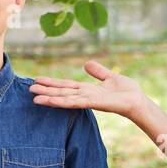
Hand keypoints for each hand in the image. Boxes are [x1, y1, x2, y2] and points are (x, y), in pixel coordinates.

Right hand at [30, 60, 146, 118]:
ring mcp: (88, 100)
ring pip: (65, 98)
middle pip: (62, 92)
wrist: (138, 101)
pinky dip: (62, 101)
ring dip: (50, 98)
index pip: (66, 85)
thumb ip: (98, 72)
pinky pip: (75, 102)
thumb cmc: (127, 92)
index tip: (37, 80)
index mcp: (87, 90)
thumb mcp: (110, 77)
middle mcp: (85, 95)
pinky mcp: (93, 103)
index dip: (52, 83)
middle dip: (46, 90)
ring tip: (34, 97)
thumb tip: (86, 64)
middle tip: (29, 88)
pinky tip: (51, 101)